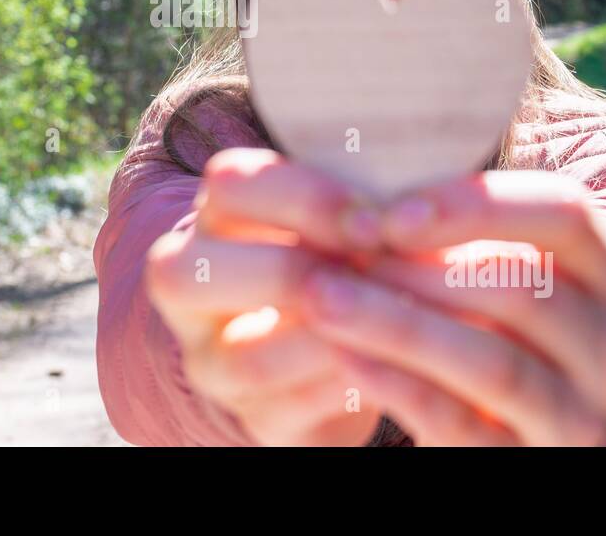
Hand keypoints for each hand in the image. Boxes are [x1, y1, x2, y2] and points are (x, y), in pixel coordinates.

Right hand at [144, 147, 385, 445]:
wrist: (344, 338)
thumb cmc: (352, 252)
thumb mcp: (350, 216)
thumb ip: (369, 201)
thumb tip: (416, 210)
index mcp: (214, 216)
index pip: (228, 187)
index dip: (302, 200)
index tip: (374, 220)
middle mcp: (188, 287)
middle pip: (193, 274)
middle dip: (291, 270)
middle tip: (370, 270)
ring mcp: (211, 361)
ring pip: (246, 357)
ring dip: (328, 337)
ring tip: (397, 318)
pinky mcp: (254, 417)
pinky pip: (290, 410)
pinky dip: (349, 383)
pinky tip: (400, 362)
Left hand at [293, 169, 605, 445]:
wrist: (536, 410)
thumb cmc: (499, 303)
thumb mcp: (504, 258)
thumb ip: (457, 224)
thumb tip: (361, 186)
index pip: (565, 214)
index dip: (473, 206)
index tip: (388, 212)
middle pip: (524, 292)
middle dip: (418, 269)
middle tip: (340, 252)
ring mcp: (582, 414)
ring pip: (493, 364)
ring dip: (397, 325)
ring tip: (321, 295)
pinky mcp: (534, 464)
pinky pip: (462, 426)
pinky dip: (398, 386)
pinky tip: (343, 354)